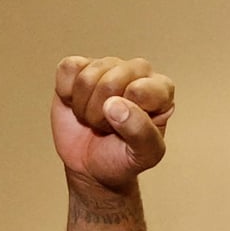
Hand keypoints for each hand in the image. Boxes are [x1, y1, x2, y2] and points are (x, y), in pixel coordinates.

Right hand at [51, 55, 174, 190]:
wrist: (90, 165)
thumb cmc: (123, 158)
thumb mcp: (144, 156)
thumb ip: (141, 132)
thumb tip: (116, 104)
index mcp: (161, 90)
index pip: (139, 90)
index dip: (126, 115)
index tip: (128, 130)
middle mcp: (137, 71)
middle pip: (109, 83)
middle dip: (102, 115)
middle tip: (108, 127)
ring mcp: (107, 65)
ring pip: (86, 78)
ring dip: (85, 109)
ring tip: (95, 119)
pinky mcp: (79, 66)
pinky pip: (68, 69)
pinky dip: (67, 94)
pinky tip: (78, 103)